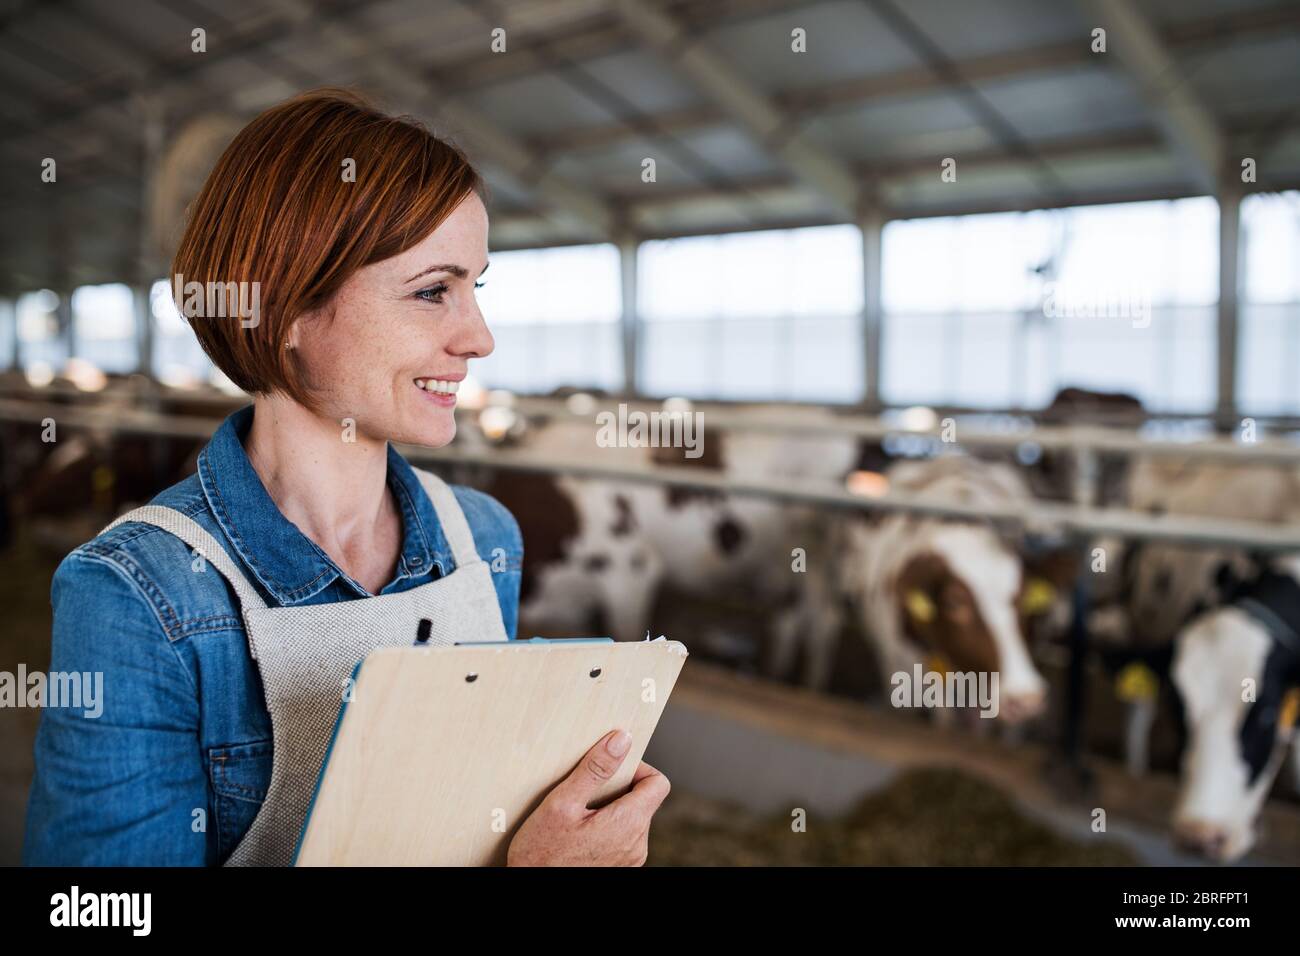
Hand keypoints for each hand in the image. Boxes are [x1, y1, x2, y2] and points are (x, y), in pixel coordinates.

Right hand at [506, 729, 670, 865]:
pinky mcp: (619, 869)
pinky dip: (606, 828)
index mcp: (628, 824)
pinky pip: (622, 838)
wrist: (532, 893)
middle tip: (583, 791)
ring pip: (632, 819)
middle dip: (617, 789)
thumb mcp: (562, 804)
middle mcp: (637, 845)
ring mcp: (630, 860)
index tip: (610, 768)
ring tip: (576, 815)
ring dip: (609, 809)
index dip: (637, 768)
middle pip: (643, 800)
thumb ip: (595, 770)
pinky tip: (578, 833)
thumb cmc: (541, 856)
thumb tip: (621, 740)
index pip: (658, 783)